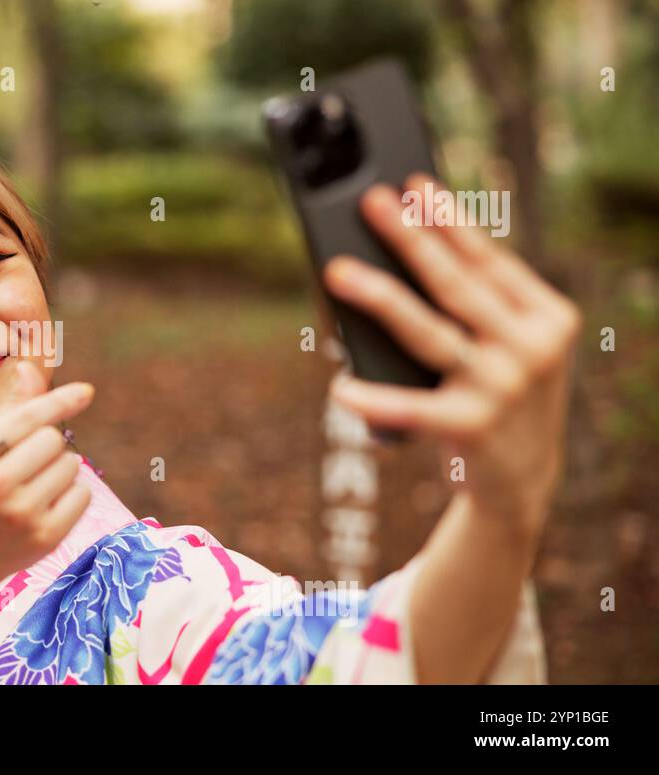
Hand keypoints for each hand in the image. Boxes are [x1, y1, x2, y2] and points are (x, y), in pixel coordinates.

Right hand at [0, 359, 94, 583]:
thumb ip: (6, 414)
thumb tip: (30, 369)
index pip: (26, 418)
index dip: (59, 401)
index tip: (86, 391)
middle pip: (53, 439)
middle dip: (46, 445)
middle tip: (26, 464)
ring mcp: (20, 515)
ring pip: (71, 464)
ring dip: (59, 469)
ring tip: (32, 487)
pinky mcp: (46, 537)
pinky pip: (82, 494)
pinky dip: (71, 495)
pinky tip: (45, 506)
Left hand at [323, 173, 580, 538]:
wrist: (523, 483)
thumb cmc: (497, 395)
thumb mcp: (504, 346)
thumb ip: (470, 306)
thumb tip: (391, 257)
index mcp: (548, 317)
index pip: (489, 259)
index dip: (448, 218)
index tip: (414, 182)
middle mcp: (533, 348)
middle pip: (456, 285)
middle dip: (411, 238)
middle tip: (371, 202)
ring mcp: (505, 388)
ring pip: (429, 333)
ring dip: (380, 298)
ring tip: (337, 271)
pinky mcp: (473, 430)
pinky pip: (411, 409)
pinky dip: (374, 399)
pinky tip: (340, 386)